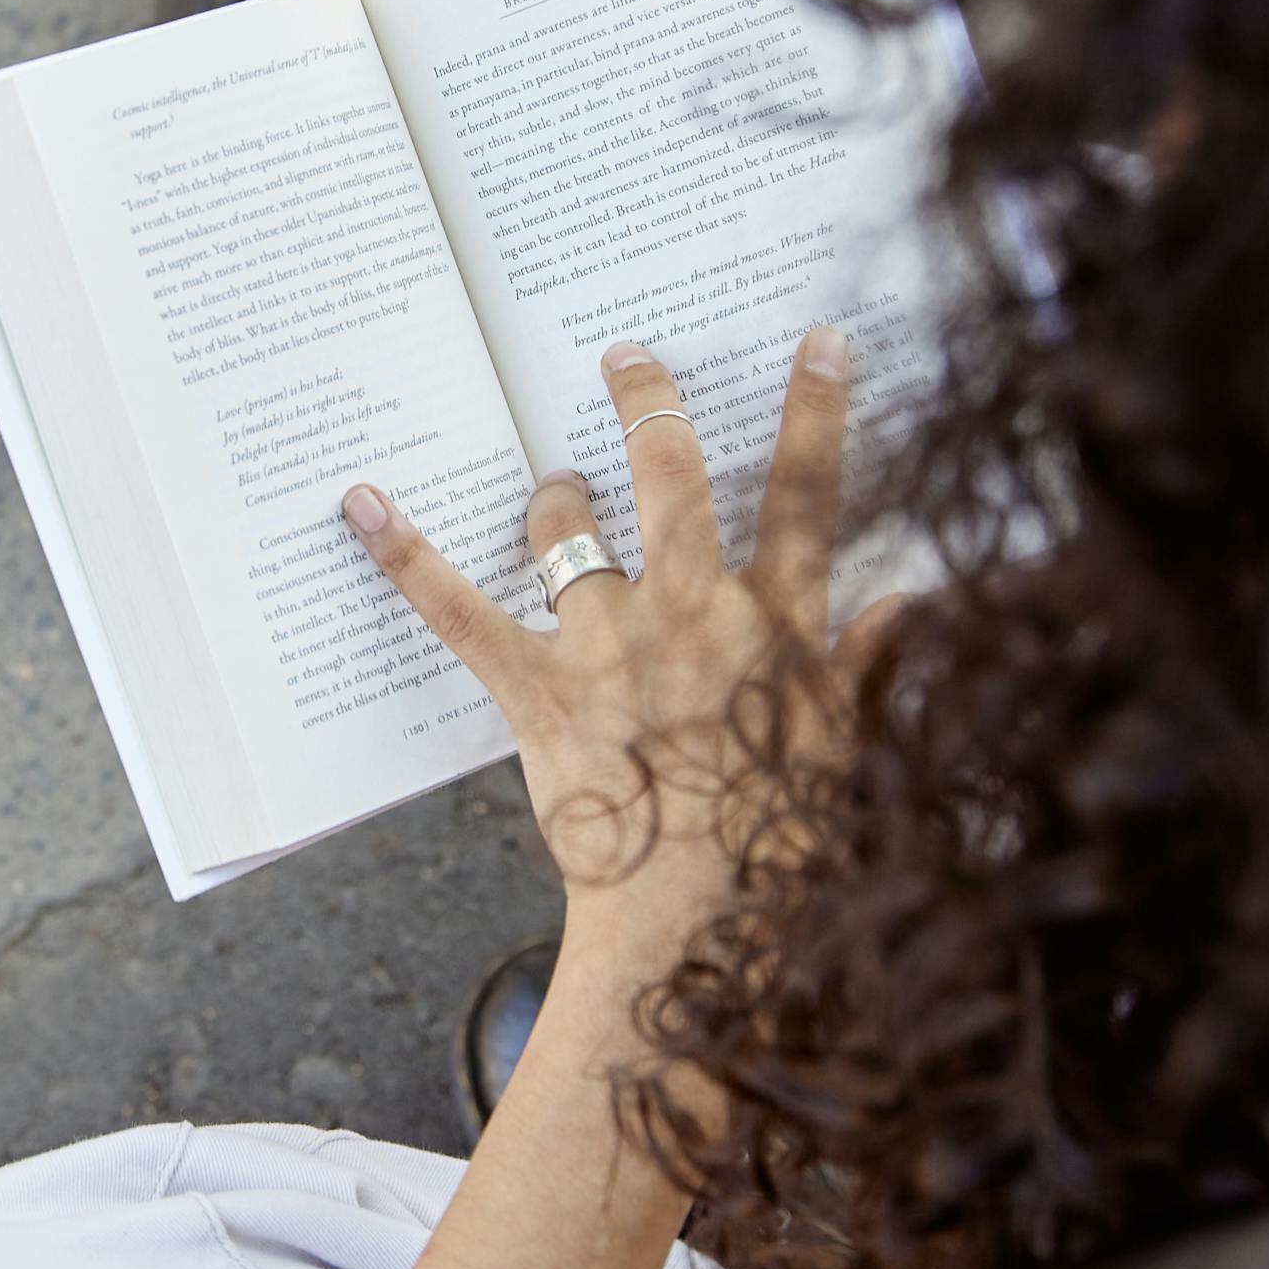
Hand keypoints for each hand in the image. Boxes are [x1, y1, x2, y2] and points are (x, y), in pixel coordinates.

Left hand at [341, 332, 863, 956]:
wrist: (699, 926)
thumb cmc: (780, 847)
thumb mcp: (848, 753)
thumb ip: (872, 670)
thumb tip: (908, 604)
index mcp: (777, 628)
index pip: (809, 498)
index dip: (816, 414)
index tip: (817, 343)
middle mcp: (692, 614)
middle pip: (673, 476)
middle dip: (650, 405)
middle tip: (627, 359)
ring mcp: (608, 646)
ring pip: (570, 533)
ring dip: (558, 501)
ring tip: (555, 489)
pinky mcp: (537, 691)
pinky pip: (459, 610)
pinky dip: (405, 557)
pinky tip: (360, 506)